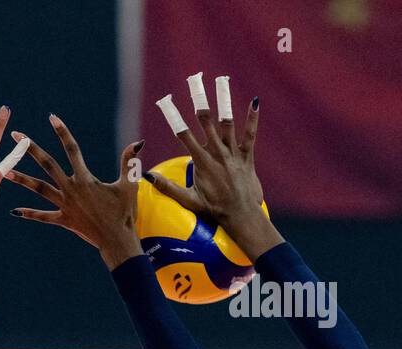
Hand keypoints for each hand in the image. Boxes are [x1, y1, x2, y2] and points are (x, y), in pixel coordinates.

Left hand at [7, 115, 144, 267]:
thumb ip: (129, 162)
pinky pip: (43, 216)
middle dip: (30, 149)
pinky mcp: (63, 220)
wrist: (117, 240)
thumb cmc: (125, 212)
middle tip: (15, 136)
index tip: (52, 117)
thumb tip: (137, 143)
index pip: (72, 149)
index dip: (62, 132)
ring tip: (4, 170)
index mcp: (85, 178)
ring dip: (21, 179)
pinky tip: (14, 211)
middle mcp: (71, 189)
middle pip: (47, 165)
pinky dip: (29, 214)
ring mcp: (65, 205)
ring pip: (39, 189)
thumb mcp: (129, 185)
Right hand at [149, 76, 277, 257]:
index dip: (173, 116)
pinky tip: (255, 101)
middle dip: (199, 98)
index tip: (164, 101)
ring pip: (227, 122)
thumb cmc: (212, 210)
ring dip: (223, 100)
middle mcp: (217, 154)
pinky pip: (250, 134)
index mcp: (201, 162)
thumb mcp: (188, 200)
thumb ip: (167, 187)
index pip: (183, 134)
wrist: (241, 216)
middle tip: (193, 79)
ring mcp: (233, 154)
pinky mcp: (247, 156)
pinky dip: (252, 118)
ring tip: (220, 80)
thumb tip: (147, 176)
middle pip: (205, 120)